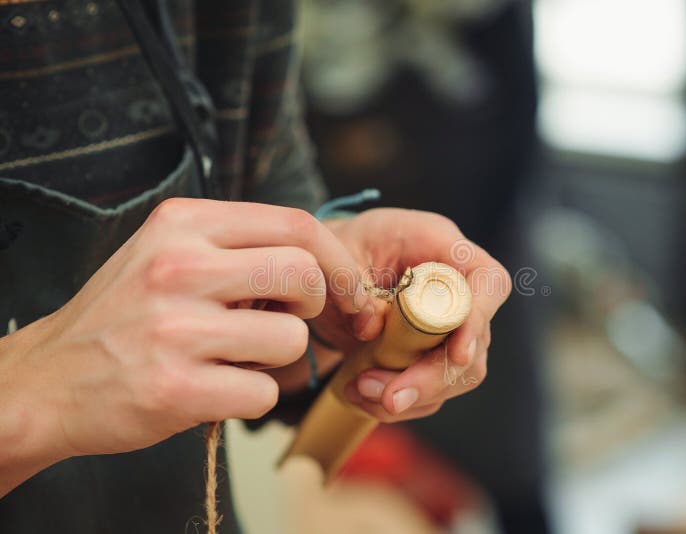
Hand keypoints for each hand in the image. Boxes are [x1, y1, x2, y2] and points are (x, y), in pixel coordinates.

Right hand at [0, 198, 365, 494]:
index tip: (349, 289)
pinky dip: (252, 396)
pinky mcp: (174, 388)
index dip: (338, 260)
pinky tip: (216, 389)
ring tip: (236, 356)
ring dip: (279, 357)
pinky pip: (263, 392)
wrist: (48, 380)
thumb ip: (236, 248)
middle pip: (304, 274)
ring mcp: (175, 328)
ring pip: (290, 338)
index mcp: (183, 223)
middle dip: (316, 305)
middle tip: (290, 319)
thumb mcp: (167, 253)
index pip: (295, 223)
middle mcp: (178, 267)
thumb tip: (323, 266)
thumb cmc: (124, 316)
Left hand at [312, 208, 510, 421]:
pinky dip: (401, 402)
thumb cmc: (338, 248)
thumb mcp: (335, 254)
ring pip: (458, 374)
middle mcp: (454, 287)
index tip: (457, 354)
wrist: (326, 270)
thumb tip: (371, 329)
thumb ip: (351, 285)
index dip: (480, 318)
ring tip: (360, 391)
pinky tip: (361, 396)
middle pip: (477, 341)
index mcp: (440, 245)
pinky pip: (433, 390)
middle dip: (434, 377)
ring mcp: (448, 324)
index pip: (487, 280)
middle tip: (390, 398)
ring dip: (414, 395)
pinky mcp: (431, 353)